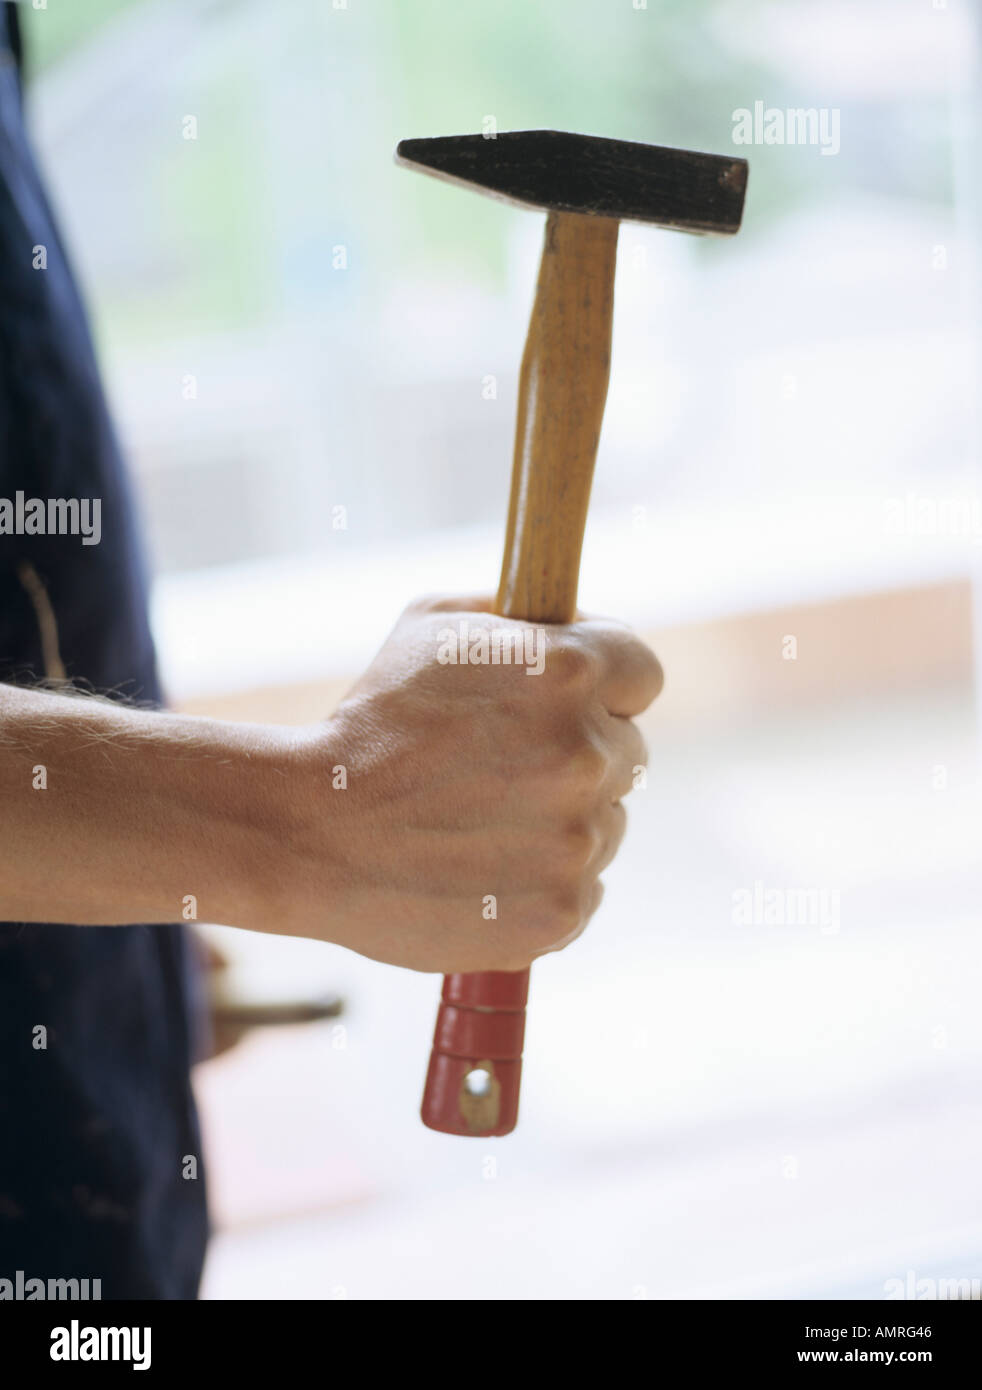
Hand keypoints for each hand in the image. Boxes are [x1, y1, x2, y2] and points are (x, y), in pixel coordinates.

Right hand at [288, 595, 661, 971]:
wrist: (308, 833)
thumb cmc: (368, 724)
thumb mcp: (432, 628)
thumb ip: (517, 619)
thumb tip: (569, 623)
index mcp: (568, 673)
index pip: (644, 672)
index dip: (608, 684)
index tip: (576, 701)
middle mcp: (586, 755)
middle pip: (629, 752)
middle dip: (581, 754)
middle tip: (508, 768)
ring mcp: (578, 841)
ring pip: (606, 825)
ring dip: (562, 822)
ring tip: (480, 822)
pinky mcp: (562, 912)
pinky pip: (582, 889)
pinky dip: (542, 882)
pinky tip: (482, 868)